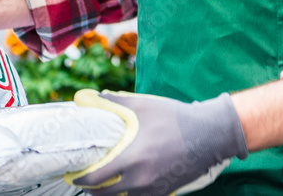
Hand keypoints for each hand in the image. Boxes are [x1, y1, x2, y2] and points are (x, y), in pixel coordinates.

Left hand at [64, 90, 247, 195]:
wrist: (209, 134)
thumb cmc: (174, 118)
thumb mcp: (144, 106)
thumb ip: (114, 103)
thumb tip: (88, 97)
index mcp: (132, 159)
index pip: (96, 179)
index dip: (81, 180)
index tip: (73, 176)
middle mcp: (140, 180)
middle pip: (105, 195)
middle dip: (92, 191)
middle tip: (85, 182)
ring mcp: (153, 189)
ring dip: (109, 195)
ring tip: (103, 186)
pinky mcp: (165, 193)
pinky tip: (126, 187)